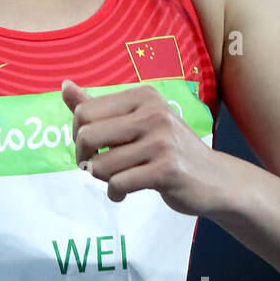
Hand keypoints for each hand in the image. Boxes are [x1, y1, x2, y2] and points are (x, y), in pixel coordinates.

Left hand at [61, 78, 222, 216]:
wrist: (214, 178)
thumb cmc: (169, 148)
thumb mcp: (138, 120)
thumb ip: (99, 107)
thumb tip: (65, 86)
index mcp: (143, 96)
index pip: (84, 111)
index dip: (78, 134)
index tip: (91, 148)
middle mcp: (153, 113)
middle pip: (87, 136)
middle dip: (84, 157)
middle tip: (95, 167)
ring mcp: (162, 142)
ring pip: (101, 165)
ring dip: (101, 179)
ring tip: (117, 179)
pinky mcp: (167, 170)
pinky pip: (118, 184)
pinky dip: (114, 193)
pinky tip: (123, 194)